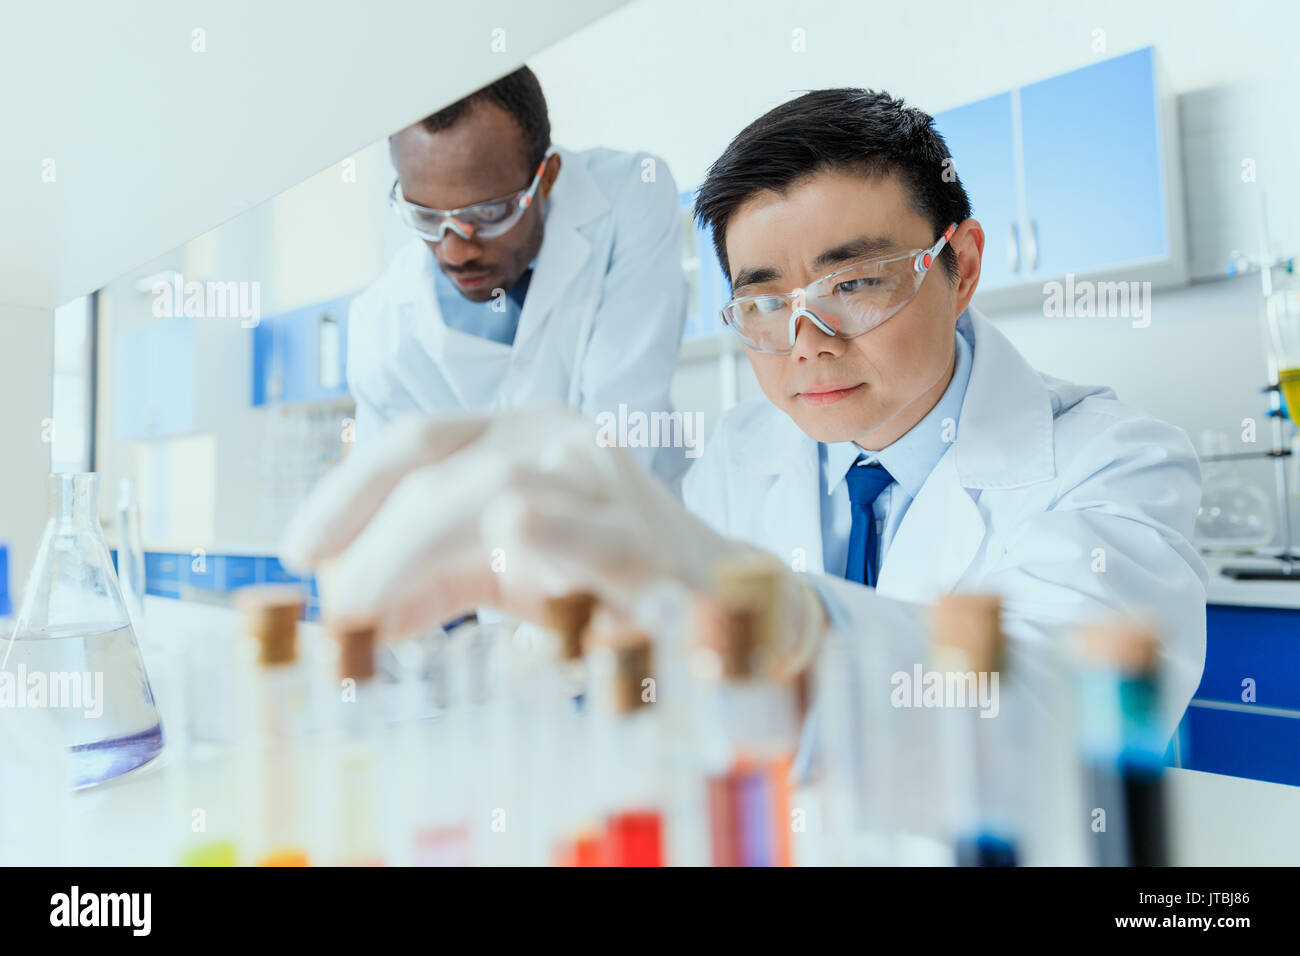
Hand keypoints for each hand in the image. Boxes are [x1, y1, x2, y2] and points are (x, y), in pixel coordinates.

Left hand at [279, 405, 746, 638]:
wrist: (714, 597)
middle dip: (369, 541)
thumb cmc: (593, 577)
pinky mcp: (643, 542)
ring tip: (370, 618)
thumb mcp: (494, 565)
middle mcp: (556, 438)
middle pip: (440, 468)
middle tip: (331, 611)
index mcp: (515, 431)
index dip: (347, 492)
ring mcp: (603, 484)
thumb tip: (339, 603)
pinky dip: (543, 534)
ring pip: (493, 489)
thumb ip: (423, 573)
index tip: (299, 553)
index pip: (415, 440)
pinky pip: (585, 531)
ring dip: (414, 555)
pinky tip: (506, 534)